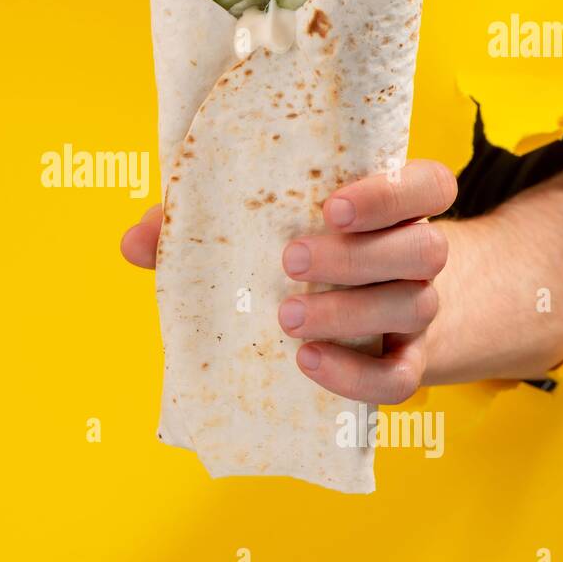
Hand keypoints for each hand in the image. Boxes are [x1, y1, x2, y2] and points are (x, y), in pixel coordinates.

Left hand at [119, 161, 457, 404]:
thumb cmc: (304, 256)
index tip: (331, 206)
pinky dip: (356, 376)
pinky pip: (399, 377)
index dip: (391, 192)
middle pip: (423, 247)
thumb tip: (134, 240)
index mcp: (392, 207)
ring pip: (413, 305)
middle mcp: (418, 254)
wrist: (373, 321)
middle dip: (355, 256)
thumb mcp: (262, 229)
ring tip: (285, 319)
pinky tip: (307, 364)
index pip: (428, 184)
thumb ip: (199, 226)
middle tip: (288, 261)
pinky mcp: (407, 364)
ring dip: (349, 313)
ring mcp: (419, 311)